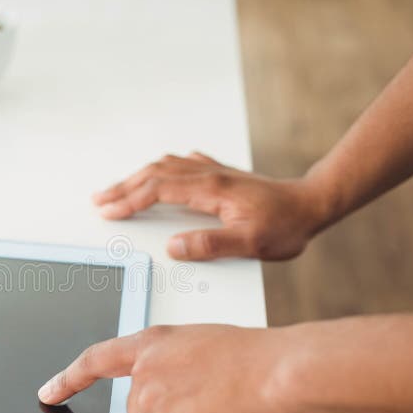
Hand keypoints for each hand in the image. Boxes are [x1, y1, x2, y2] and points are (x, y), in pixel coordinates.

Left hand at [38, 325, 299, 412]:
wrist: (280, 373)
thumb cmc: (257, 360)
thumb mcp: (203, 348)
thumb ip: (177, 367)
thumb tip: (180, 396)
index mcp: (153, 344)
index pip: (98, 360)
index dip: (71, 378)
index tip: (50, 391)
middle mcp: (143, 373)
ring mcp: (148, 404)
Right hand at [93, 152, 327, 260]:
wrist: (312, 204)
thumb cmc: (286, 225)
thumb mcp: (251, 244)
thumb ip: (210, 245)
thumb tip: (175, 247)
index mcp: (209, 190)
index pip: (157, 191)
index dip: (129, 201)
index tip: (109, 212)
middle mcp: (207, 175)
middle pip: (153, 175)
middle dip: (122, 188)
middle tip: (100, 200)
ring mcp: (213, 172)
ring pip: (164, 167)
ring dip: (137, 177)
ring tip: (118, 189)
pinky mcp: (221, 175)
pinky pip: (181, 165)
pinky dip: (161, 169)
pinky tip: (161, 172)